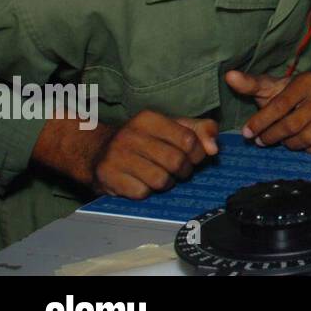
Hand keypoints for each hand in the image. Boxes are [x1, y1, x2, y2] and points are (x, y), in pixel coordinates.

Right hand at [90, 111, 218, 198]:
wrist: (97, 152)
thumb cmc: (145, 140)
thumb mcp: (172, 127)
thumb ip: (201, 130)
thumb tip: (214, 148)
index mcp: (148, 118)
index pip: (188, 139)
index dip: (198, 153)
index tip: (194, 157)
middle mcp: (130, 134)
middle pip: (176, 161)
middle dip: (184, 170)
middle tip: (180, 170)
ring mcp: (116, 156)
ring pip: (160, 179)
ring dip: (167, 183)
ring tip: (161, 176)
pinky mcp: (108, 176)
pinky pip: (142, 193)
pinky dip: (147, 192)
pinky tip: (142, 182)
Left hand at [226, 64, 310, 152]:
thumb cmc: (296, 90)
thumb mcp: (274, 85)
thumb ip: (251, 84)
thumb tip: (229, 77)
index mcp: (306, 82)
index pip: (279, 106)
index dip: (260, 122)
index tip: (247, 132)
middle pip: (292, 125)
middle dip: (272, 136)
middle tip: (260, 140)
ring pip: (307, 138)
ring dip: (289, 144)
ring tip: (281, 140)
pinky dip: (309, 149)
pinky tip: (301, 142)